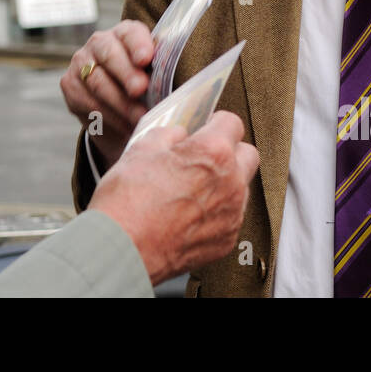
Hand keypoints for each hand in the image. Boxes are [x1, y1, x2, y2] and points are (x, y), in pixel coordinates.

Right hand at [59, 20, 154, 166]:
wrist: (118, 111)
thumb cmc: (146, 90)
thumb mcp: (156, 77)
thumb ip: (164, 74)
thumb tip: (192, 85)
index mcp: (126, 34)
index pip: (130, 32)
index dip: (138, 44)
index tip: (147, 59)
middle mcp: (100, 42)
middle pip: (109, 53)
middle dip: (126, 73)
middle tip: (141, 90)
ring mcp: (81, 62)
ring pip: (97, 81)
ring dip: (119, 102)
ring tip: (139, 117)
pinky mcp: (70, 84)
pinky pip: (86, 100)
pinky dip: (107, 116)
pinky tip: (123, 126)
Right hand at [89, 111, 259, 285]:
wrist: (122, 249)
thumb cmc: (128, 201)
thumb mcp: (141, 149)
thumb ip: (168, 135)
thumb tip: (177, 135)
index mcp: (213, 152)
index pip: (233, 123)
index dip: (216, 122)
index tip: (207, 127)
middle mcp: (231, 182)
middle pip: (248, 154)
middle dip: (230, 151)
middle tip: (203, 156)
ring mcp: (232, 214)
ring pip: (241, 187)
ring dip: (224, 182)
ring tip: (191, 189)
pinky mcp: (227, 240)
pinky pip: (230, 217)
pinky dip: (216, 212)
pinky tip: (188, 214)